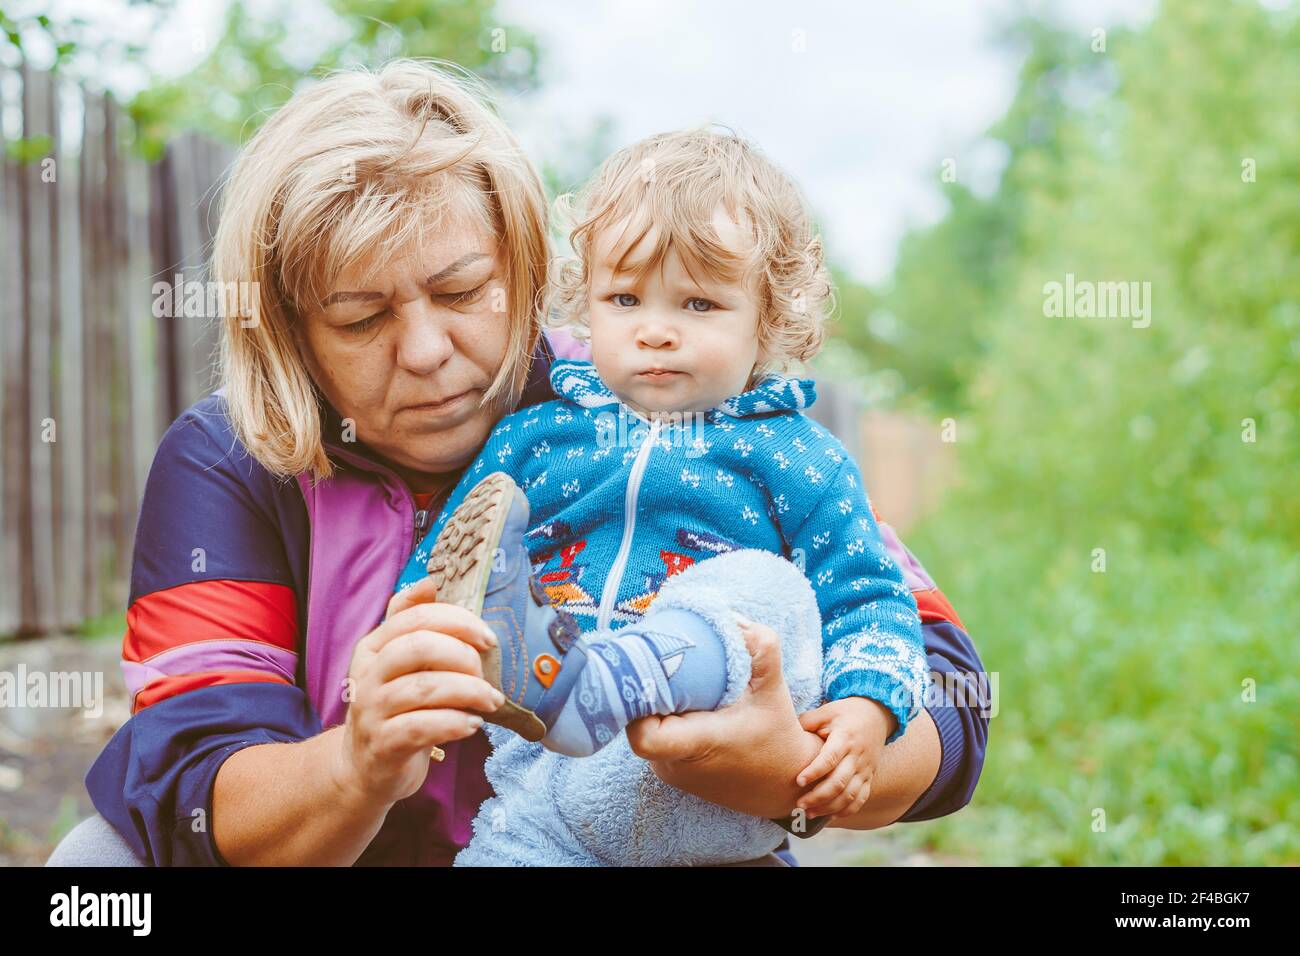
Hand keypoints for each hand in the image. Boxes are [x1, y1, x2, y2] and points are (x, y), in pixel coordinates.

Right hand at [331, 576, 505, 808]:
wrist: (365, 768)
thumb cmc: (395, 708)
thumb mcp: (397, 663)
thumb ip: (410, 623)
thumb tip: (429, 582)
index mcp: (373, 647)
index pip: (415, 617)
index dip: (458, 622)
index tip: (489, 639)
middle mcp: (368, 675)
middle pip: (417, 647)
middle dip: (463, 655)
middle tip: (487, 672)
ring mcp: (372, 710)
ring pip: (423, 688)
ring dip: (468, 691)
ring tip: (491, 700)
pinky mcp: (383, 745)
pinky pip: (421, 727)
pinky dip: (454, 723)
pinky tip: (473, 724)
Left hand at [625, 617, 823, 818]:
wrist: (781, 785)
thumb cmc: (776, 737)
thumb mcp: (774, 690)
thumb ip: (761, 650)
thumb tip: (732, 617)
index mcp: (697, 745)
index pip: (644, 737)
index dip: (638, 704)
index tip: (654, 673)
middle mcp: (675, 764)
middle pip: (637, 721)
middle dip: (647, 689)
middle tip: (662, 659)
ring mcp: (669, 771)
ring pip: (644, 727)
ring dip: (655, 702)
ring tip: (672, 676)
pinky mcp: (669, 771)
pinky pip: (653, 736)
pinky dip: (663, 716)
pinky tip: (679, 697)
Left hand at [794, 697, 893, 819]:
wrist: (876, 715)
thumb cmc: (844, 713)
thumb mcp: (826, 711)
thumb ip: (807, 722)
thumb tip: (783, 733)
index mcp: (845, 737)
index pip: (830, 758)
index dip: (814, 772)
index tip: (798, 781)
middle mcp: (857, 756)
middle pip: (839, 782)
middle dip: (818, 796)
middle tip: (799, 804)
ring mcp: (865, 769)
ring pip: (850, 795)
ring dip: (829, 807)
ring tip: (809, 813)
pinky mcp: (869, 777)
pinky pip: (860, 799)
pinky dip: (846, 811)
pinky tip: (829, 816)